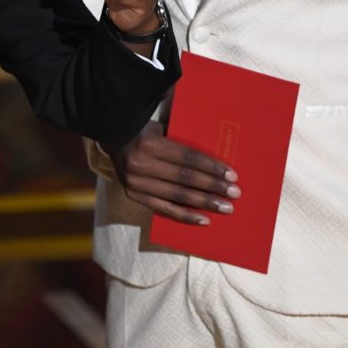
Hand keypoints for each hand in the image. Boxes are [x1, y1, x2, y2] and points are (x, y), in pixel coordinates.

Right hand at [105, 121, 237, 224]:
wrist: (114, 138)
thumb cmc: (146, 131)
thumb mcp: (161, 128)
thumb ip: (181, 138)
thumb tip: (214, 153)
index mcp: (150, 143)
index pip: (187, 158)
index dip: (210, 167)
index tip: (231, 175)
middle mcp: (141, 164)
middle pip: (185, 178)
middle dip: (213, 186)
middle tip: (234, 193)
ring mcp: (136, 182)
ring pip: (177, 195)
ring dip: (204, 203)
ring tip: (225, 208)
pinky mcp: (134, 196)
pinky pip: (164, 209)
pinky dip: (185, 216)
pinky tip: (204, 220)